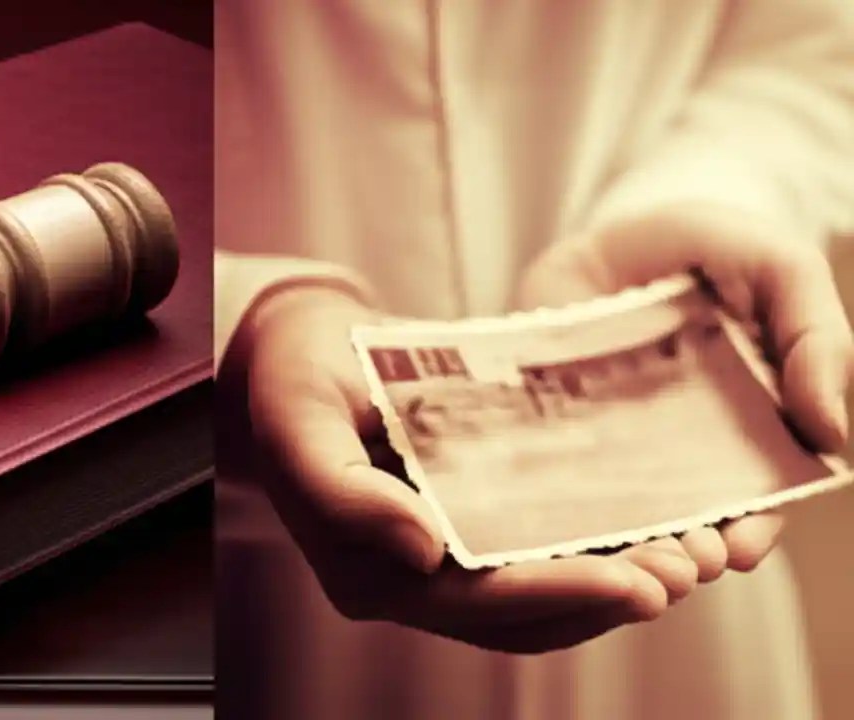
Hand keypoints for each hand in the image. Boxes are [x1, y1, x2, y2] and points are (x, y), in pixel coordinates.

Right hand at [243, 284, 708, 653]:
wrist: (294, 349)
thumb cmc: (292, 375)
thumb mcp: (299, 418)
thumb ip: (341, 491)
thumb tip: (422, 550)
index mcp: (363, 569)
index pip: (471, 601)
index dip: (554, 595)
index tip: (633, 582)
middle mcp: (406, 580)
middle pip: (520, 614)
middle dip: (605, 596)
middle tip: (685, 572)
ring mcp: (439, 558)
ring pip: (539, 596)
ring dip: (612, 582)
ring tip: (688, 557)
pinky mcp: (466, 525)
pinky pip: (537, 554)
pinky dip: (594, 549)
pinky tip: (646, 525)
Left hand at [519, 202, 853, 575]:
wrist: (612, 224)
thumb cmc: (708, 246)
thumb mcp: (778, 266)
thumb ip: (817, 337)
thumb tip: (834, 434)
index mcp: (751, 427)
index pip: (758, 501)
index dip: (751, 530)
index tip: (736, 547)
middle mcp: (685, 453)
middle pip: (687, 523)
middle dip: (685, 554)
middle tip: (673, 563)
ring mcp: (616, 447)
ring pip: (623, 519)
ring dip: (628, 549)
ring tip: (623, 558)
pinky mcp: (556, 436)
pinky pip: (558, 489)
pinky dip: (562, 520)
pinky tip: (559, 536)